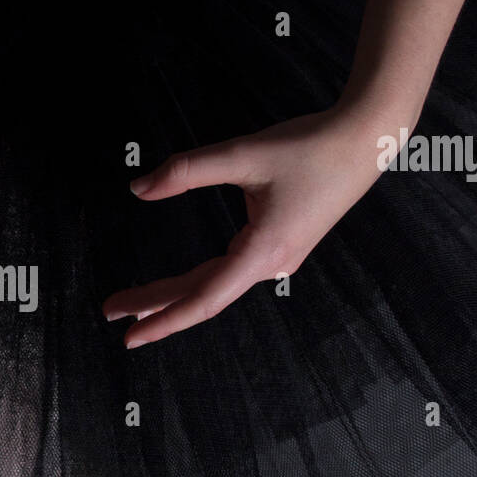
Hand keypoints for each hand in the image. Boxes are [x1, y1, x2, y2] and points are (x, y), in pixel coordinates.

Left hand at [103, 105, 394, 347]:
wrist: (364, 141)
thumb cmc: (310, 147)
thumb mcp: (242, 154)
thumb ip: (186, 171)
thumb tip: (138, 188)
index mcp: (263, 251)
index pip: (202, 297)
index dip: (163, 318)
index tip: (130, 335)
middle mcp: (270, 264)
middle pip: (201, 295)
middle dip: (154, 305)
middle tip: (112, 313)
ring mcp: (277, 259)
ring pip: (214, 285)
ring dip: (174, 295)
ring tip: (135, 303)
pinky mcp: (279, 246)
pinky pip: (229, 273)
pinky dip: (198, 282)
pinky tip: (180, 286)